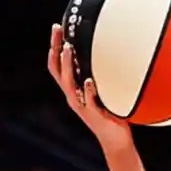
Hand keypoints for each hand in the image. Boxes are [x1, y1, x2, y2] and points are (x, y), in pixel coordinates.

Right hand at [47, 24, 132, 148]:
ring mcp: (82, 106)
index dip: (54, 48)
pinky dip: (88, 91)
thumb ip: (101, 77)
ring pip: (69, 84)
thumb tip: (110, 55)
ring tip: (68, 49)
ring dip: (67, 66)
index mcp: (74, 91)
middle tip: (58, 30)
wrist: (115, 142)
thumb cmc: (111, 115)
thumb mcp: (102, 92)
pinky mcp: (94, 116)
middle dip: (55, 48)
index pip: (58, 67)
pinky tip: (90, 81)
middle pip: (57, 71)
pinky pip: (89, 103)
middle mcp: (73, 97)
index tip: (57, 28)